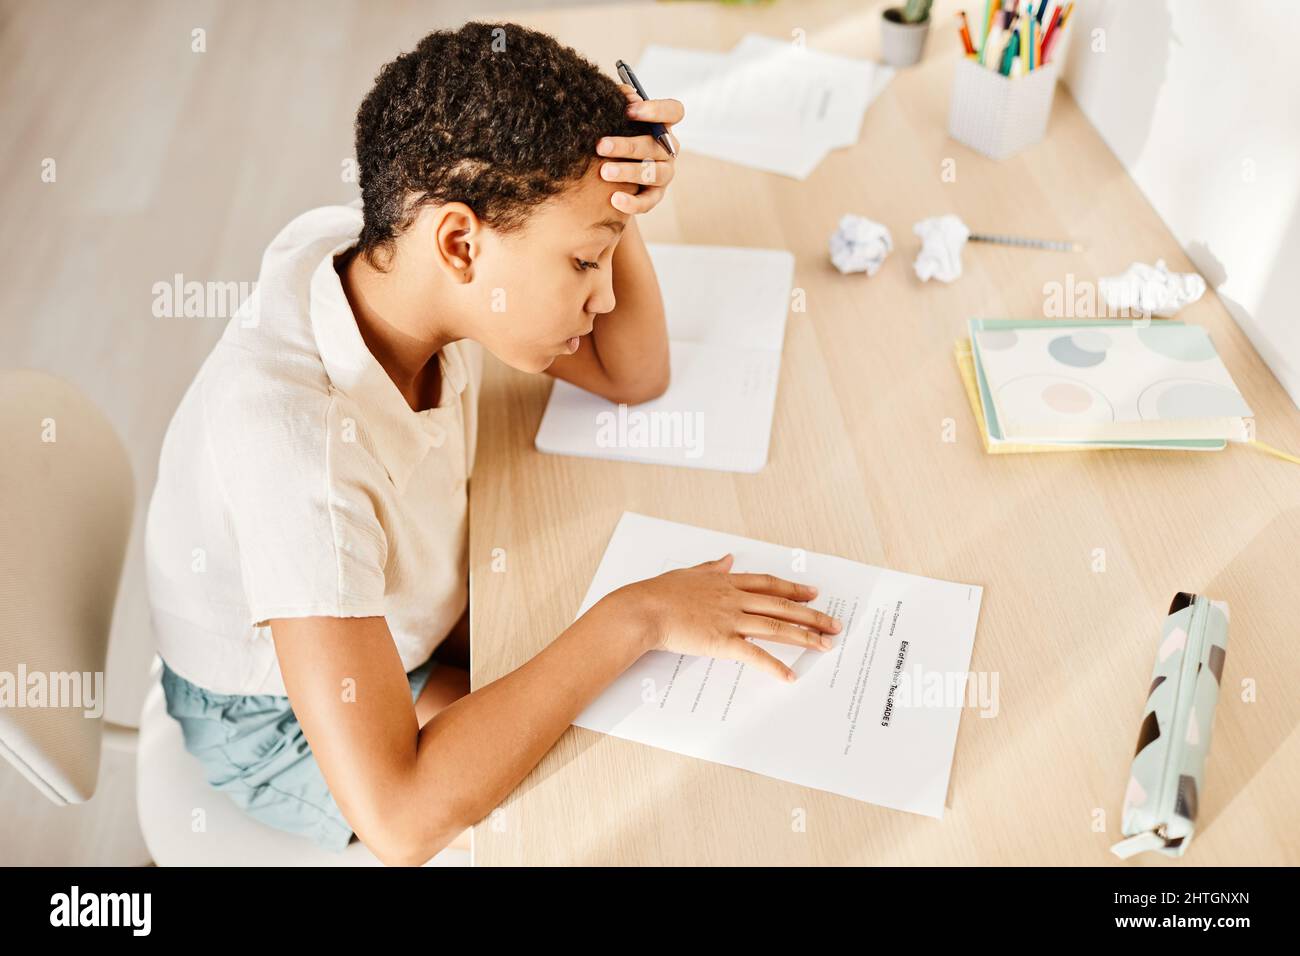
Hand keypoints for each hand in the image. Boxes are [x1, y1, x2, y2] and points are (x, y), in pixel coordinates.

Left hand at [595, 83, 683, 214]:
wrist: (608, 173)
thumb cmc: (614, 135)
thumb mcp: (617, 118)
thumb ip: (621, 102)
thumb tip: (625, 94)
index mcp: (663, 125)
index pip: (674, 111)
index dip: (656, 110)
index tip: (629, 111)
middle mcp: (668, 149)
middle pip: (656, 145)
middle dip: (628, 145)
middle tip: (601, 146)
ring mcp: (664, 174)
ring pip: (653, 173)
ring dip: (628, 172)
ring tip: (604, 172)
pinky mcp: (655, 196)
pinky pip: (648, 202)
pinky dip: (632, 203)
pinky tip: (615, 199)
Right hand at [607, 554, 841, 681]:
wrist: (643, 609)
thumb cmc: (659, 593)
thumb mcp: (689, 573)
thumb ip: (712, 567)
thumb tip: (728, 559)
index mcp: (727, 583)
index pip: (769, 585)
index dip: (793, 589)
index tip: (813, 593)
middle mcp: (735, 599)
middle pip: (782, 606)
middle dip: (812, 615)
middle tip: (834, 624)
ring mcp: (731, 620)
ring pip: (777, 627)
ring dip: (805, 636)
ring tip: (826, 645)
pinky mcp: (722, 642)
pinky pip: (755, 655)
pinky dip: (774, 666)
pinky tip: (790, 675)